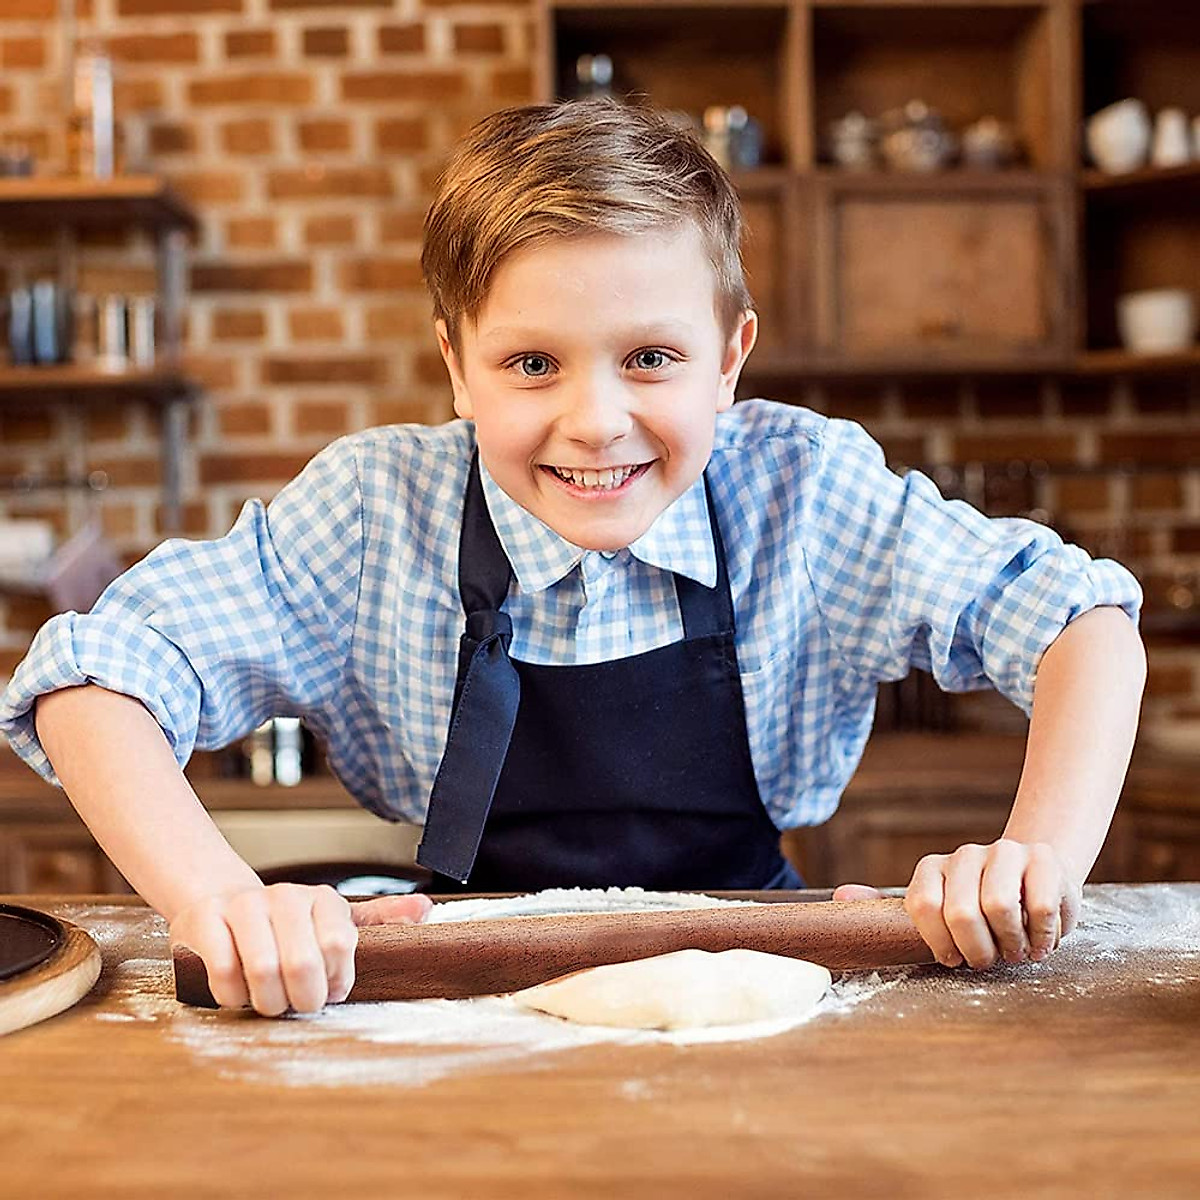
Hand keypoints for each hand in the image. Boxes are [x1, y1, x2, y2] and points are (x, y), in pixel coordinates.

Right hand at [169, 883, 432, 1015]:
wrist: (219, 907)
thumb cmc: (287, 929)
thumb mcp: (334, 923)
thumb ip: (380, 921)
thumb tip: (425, 909)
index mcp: (324, 899)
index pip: (340, 946)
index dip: (335, 982)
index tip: (329, 992)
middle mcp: (286, 896)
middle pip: (301, 964)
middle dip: (300, 999)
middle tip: (296, 1005)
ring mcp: (244, 905)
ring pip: (263, 971)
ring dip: (267, 1001)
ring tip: (268, 1001)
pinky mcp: (205, 921)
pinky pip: (224, 973)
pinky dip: (233, 997)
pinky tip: (238, 993)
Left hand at [833, 839, 1081, 969]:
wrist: (1034, 877)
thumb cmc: (977, 904)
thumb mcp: (934, 908)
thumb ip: (887, 907)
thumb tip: (840, 897)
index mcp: (932, 868)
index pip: (923, 907)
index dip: (940, 944)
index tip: (954, 959)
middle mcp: (965, 855)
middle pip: (962, 912)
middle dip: (979, 950)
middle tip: (990, 960)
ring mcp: (1005, 852)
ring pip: (1001, 908)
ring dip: (1012, 944)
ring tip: (1015, 949)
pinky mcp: (1043, 859)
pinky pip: (1040, 907)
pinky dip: (1042, 935)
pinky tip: (1039, 938)